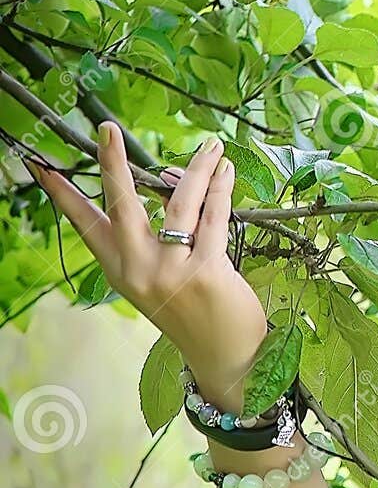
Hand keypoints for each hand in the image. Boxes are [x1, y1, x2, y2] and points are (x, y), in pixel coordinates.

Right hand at [25, 123, 267, 407]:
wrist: (226, 358)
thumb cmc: (198, 314)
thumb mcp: (167, 276)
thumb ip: (166, 234)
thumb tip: (176, 181)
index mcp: (121, 272)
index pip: (86, 226)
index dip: (64, 195)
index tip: (42, 167)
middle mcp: (138, 270)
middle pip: (121, 205)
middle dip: (114, 164)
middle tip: (108, 128)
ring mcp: (170, 272)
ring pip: (179, 205)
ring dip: (197, 170)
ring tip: (211, 146)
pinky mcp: (206, 272)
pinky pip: (213, 219)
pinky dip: (221, 191)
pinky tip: (226, 171)